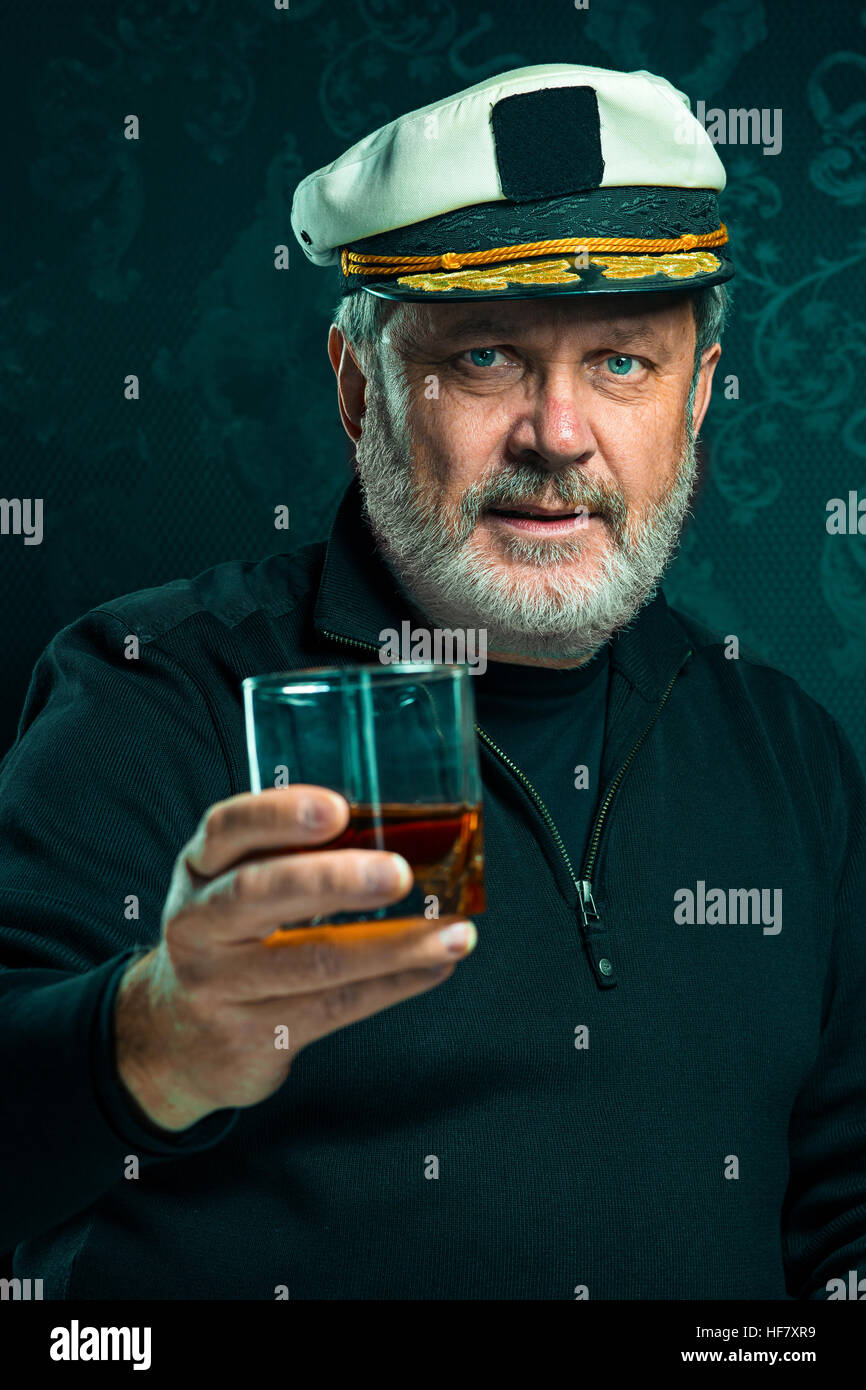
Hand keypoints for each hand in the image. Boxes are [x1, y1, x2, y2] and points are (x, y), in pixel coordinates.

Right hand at [114, 786, 475, 1131]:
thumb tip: (399, 829)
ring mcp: (221, 986)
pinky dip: (394, 985)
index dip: (280, 816)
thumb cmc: (228, 937)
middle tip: (400, 873)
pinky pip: (335, 1007)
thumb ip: (289, 855)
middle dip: (334, 881)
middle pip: (259, 894)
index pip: (228, 829)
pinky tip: (435, 966)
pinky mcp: (254, 1036)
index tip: (338, 809)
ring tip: (453, 934)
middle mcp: (199, 925)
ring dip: (392, 947)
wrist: (174, 1039)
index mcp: (200, 870)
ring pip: (312, 963)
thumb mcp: (233, 884)